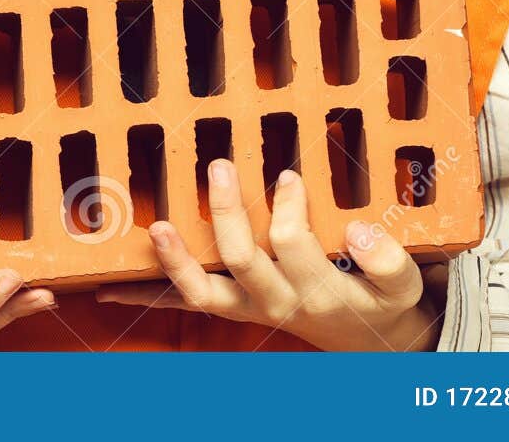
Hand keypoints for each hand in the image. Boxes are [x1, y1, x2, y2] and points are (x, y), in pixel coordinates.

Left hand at [96, 159, 444, 350]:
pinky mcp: (229, 307)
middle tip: (220, 167)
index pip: (293, 245)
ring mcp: (247, 308)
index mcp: (318, 291)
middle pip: (241, 262)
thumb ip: (387, 259)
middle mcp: (277, 303)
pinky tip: (107, 286)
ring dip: (176, 260)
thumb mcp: (401, 284)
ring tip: (157, 225)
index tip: (287, 175)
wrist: (367, 341)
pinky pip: (182, 303)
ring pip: (203, 293)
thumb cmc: (380, 300)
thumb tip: (357, 229)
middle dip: (227, 214)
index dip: (287, 208)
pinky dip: (144, 295)